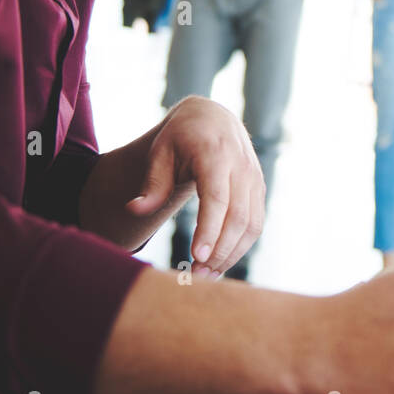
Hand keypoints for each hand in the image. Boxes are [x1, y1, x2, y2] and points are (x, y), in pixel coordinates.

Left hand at [126, 97, 264, 277]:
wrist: (213, 119)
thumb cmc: (181, 137)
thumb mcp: (160, 153)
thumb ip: (152, 183)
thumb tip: (134, 209)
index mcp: (215, 154)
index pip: (217, 197)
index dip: (209, 229)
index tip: (196, 256)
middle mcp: (241, 166)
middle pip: (238, 216)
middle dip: (219, 250)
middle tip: (196, 274)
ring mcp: (254, 178)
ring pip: (252, 225)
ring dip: (232, 254)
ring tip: (207, 274)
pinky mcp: (259, 190)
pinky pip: (256, 223)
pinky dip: (240, 246)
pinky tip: (220, 261)